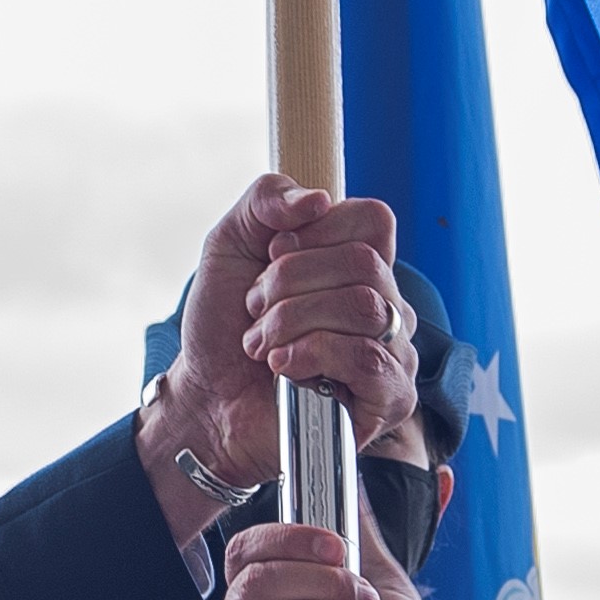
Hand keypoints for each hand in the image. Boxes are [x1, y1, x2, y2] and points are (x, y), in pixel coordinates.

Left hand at [147, 180, 409, 527]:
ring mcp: (394, 353)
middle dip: (289, 282)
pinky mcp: (388, 399)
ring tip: (260, 343)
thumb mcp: (230, 243)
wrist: (205, 398)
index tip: (272, 257)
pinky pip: (366, 359)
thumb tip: (317, 201)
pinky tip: (282, 366)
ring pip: (364, 308)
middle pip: (365, 263)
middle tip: (256, 308)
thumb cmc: (225, 325)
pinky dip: (310, 355)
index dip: (316, 232)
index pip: (375, 220)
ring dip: (291, 321)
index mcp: (361, 264)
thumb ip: (267, 200)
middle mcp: (387, 305)